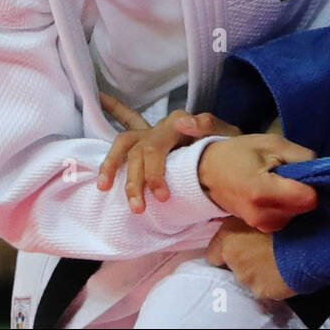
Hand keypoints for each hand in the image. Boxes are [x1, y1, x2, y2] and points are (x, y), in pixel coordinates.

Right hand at [96, 92, 240, 211]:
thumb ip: (209, 126)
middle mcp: (160, 126)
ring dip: (113, 167)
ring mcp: (148, 134)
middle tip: (143, 207)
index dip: (156, 172)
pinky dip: (109, 148)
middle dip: (139, 180)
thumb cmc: (224, 146)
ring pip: (124, 145)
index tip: (162, 197)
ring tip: (105, 188)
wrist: (228, 151)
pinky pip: (121, 139)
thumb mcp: (227, 136)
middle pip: (141, 149)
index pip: (158, 146)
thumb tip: (183, 122)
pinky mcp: (142, 143)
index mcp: (180, 123)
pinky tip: (101, 173)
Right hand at [197, 134, 317, 231]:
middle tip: (287, 174)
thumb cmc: (238, 154)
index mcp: (265, 193)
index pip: (310, 198)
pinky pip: (286, 218)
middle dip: (303, 190)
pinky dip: (285, 206)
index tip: (304, 172)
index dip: (313, 183)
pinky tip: (273, 194)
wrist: (207, 173)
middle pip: (305, 206)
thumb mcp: (271, 144)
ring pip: (298, 213)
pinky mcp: (262, 228)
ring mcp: (262, 225)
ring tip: (277, 182)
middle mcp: (265, 216)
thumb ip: (300, 156)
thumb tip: (322, 169)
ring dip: (294, 198)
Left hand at [207, 217, 295, 299]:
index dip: (225, 250)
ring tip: (278, 258)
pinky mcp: (264, 291)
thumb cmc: (287, 219)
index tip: (237, 246)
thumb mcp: (262, 211)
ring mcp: (248, 277)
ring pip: (250, 276)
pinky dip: (274, 280)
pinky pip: (267, 287)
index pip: (213, 253)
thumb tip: (248, 220)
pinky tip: (285, 269)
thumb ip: (249, 219)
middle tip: (266, 248)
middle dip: (247, 258)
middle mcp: (233, 259)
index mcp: (228, 236)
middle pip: (234, 264)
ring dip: (261, 269)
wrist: (309, 241)